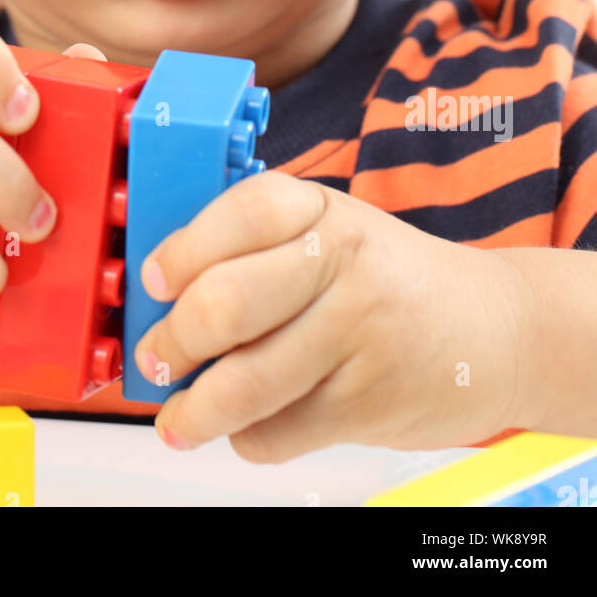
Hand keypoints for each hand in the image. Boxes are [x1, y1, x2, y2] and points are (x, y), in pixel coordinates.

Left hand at [132, 172, 530, 459]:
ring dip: (193, 411)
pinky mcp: (367, 403)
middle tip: (156, 358)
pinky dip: (247, 438)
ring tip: (178, 416)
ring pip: (243, 384)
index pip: (240, 214)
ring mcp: (358, 335)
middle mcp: (342, 265)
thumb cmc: (390, 281)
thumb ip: (259, 251)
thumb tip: (164, 298)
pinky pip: (277, 432)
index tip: (154, 282)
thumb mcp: (334, 234)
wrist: (498, 332)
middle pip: (225, 304)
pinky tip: (248, 425)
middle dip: (171, 342)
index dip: (182, 251)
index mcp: (323, 213)